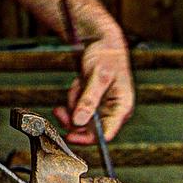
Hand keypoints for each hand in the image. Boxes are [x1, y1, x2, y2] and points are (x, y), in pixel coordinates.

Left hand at [51, 7, 133, 143]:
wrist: (104, 44)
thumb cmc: (106, 57)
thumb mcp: (97, 77)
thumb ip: (88, 100)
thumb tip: (79, 122)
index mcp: (123, 108)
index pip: (107, 133)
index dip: (88, 138)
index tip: (70, 137)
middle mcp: (115, 112)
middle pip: (91, 130)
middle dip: (74, 120)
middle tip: (59, 111)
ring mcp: (104, 109)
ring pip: (82, 120)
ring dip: (73, 104)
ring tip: (78, 85)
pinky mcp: (96, 105)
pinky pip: (79, 109)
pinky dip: (74, 99)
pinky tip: (79, 85)